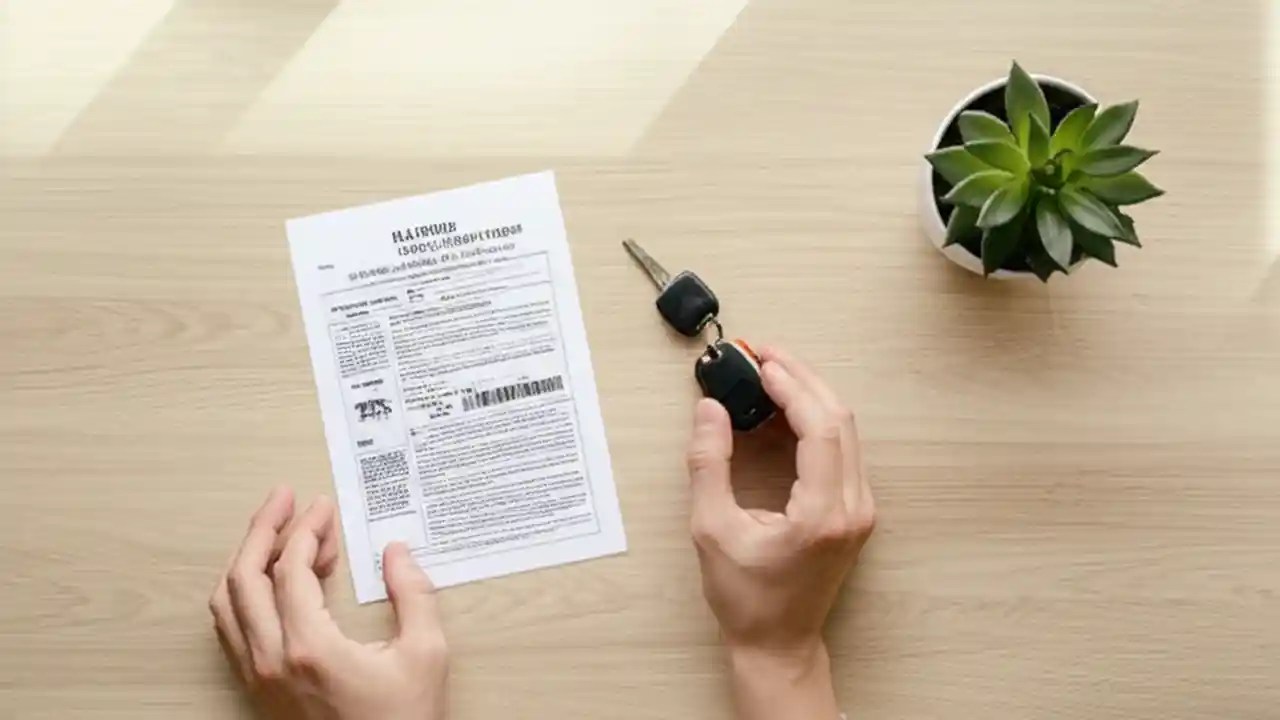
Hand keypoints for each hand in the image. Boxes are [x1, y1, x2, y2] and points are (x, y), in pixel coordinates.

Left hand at [208, 487, 448, 719]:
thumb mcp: (426, 655)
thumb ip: (414, 595)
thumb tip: (397, 551)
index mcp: (308, 648)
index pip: (288, 569)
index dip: (305, 530)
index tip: (323, 508)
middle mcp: (269, 661)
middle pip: (243, 577)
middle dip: (263, 529)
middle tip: (285, 499)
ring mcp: (257, 678)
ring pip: (227, 603)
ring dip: (249, 559)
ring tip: (279, 534)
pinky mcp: (256, 691)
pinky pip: (231, 630)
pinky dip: (245, 593)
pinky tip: (271, 581)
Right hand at [686, 346, 873, 719]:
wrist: (778, 644)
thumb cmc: (745, 599)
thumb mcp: (712, 530)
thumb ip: (708, 465)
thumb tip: (709, 410)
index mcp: (821, 514)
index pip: (819, 428)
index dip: (791, 387)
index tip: (760, 363)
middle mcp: (851, 507)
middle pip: (839, 419)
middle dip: (801, 378)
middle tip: (762, 354)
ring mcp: (859, 509)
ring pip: (846, 430)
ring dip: (810, 395)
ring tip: (770, 373)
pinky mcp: (855, 510)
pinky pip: (842, 449)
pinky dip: (816, 419)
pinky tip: (784, 409)